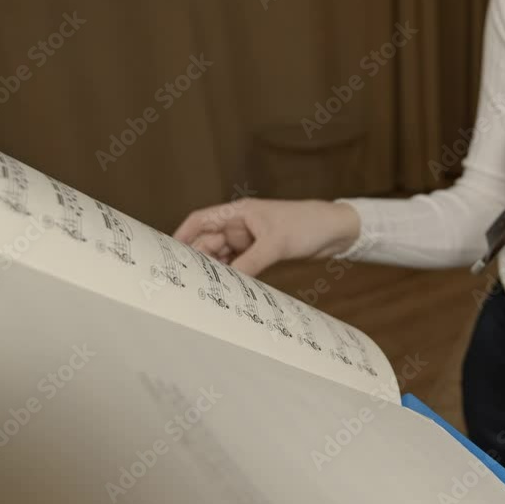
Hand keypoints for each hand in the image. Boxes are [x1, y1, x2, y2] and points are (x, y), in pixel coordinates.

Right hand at [173, 199, 360, 275]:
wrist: (336, 230)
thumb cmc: (307, 224)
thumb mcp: (276, 244)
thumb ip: (251, 263)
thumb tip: (229, 282)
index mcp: (238, 212)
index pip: (200, 221)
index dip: (182, 236)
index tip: (168, 254)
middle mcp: (240, 225)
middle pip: (208, 243)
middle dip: (198, 261)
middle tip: (186, 282)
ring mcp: (250, 240)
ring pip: (223, 257)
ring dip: (216, 271)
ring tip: (204, 290)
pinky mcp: (262, 253)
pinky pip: (240, 266)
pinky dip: (233, 276)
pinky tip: (228, 290)